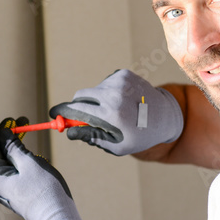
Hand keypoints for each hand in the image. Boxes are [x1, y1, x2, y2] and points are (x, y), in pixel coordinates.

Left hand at [0, 118, 93, 219]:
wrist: (58, 217)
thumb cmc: (44, 192)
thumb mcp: (29, 163)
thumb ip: (13, 147)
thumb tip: (2, 133)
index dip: (0, 130)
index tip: (12, 121)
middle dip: (9, 137)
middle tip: (23, 124)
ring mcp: (6, 189)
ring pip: (7, 161)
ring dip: (17, 147)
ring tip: (29, 137)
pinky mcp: (15, 192)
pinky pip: (14, 171)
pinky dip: (21, 160)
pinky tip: (31, 154)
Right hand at [49, 69, 183, 155]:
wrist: (165, 116)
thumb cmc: (139, 135)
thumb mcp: (116, 145)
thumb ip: (91, 137)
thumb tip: (69, 132)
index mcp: (111, 115)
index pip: (76, 110)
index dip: (61, 112)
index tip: (54, 114)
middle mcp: (114, 95)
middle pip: (81, 96)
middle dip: (77, 106)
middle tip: (81, 116)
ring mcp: (119, 82)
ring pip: (93, 90)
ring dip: (96, 100)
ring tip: (113, 112)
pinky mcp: (123, 74)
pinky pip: (104, 83)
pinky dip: (106, 92)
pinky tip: (120, 100)